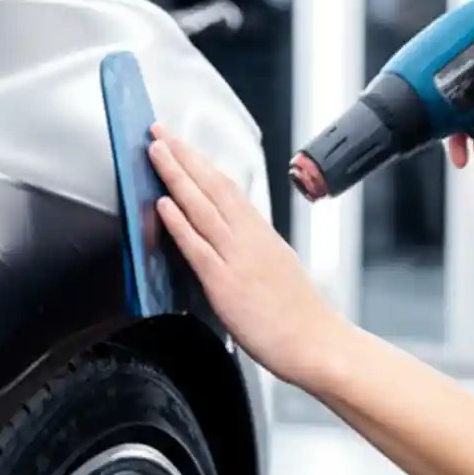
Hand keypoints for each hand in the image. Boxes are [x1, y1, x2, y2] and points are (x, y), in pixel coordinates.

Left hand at [147, 123, 351, 386]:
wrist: (318, 344)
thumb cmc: (300, 315)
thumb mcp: (277, 266)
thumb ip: (251, 249)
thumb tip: (230, 237)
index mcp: (260, 233)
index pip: (226, 186)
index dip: (200, 162)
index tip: (181, 143)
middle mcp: (249, 238)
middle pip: (211, 185)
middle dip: (183, 155)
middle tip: (158, 130)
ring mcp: (237, 258)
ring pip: (201, 207)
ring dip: (175, 175)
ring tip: (155, 151)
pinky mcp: (226, 284)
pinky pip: (198, 246)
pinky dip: (179, 222)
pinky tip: (163, 204)